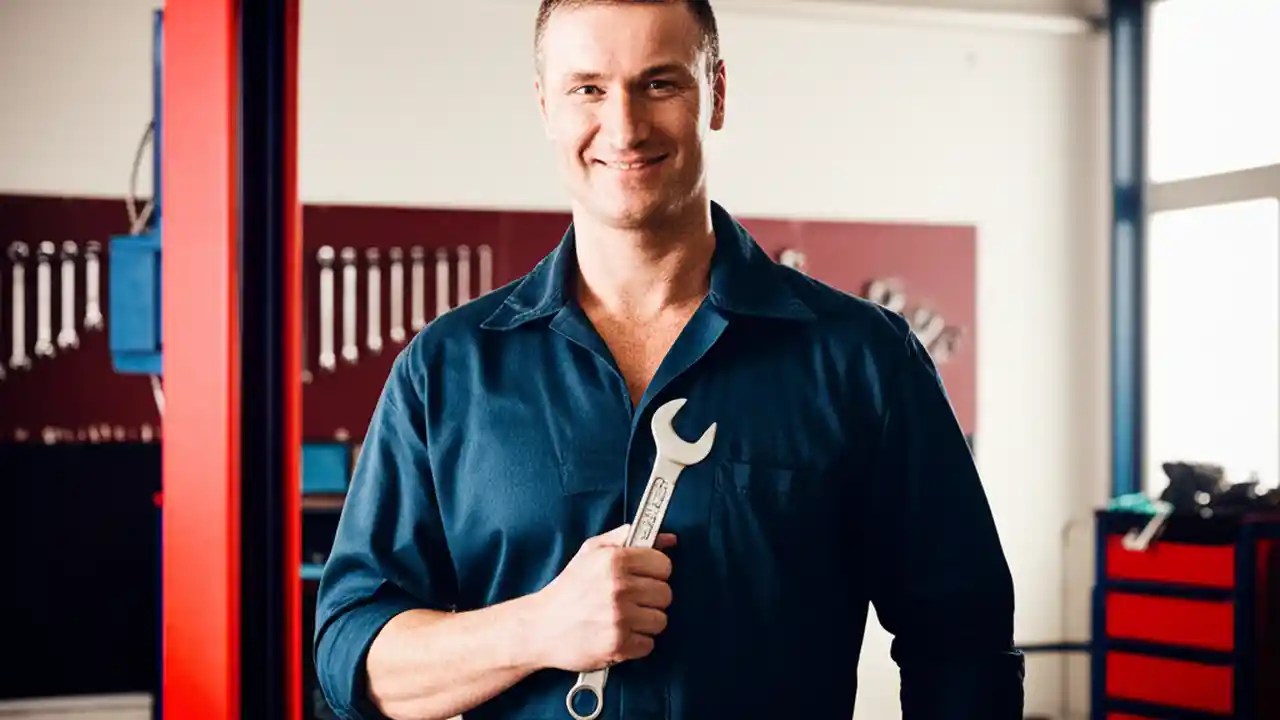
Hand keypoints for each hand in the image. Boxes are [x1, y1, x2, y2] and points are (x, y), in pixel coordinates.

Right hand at [530, 524, 676, 671]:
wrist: (540, 627)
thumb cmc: (568, 589)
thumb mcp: (591, 551)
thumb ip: (627, 538)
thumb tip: (667, 538)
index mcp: (614, 560)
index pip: (663, 565)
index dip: (655, 572)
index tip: (644, 577)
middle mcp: (619, 588)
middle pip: (665, 594)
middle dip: (650, 598)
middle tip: (630, 600)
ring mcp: (619, 618)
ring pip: (660, 620)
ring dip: (645, 622)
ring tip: (623, 619)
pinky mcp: (618, 645)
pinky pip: (648, 644)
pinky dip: (636, 643)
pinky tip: (618, 635)